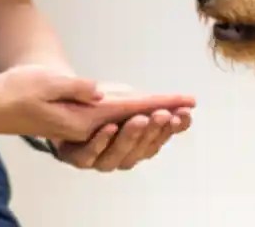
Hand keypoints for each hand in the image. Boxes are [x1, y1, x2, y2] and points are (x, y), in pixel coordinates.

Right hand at [0, 66, 193, 143]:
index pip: (128, 111)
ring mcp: (84, 132)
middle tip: (187, 107)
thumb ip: (74, 87)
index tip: (184, 101)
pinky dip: (139, 126)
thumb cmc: (19, 90)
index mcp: (81, 119)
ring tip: (178, 115)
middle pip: (133, 127)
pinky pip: (118, 132)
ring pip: (128, 134)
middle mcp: (86, 131)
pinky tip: (152, 119)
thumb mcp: (45, 82)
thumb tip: (99, 92)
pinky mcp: (82, 128)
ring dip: (154, 125)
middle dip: (162, 117)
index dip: (158, 104)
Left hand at [51, 84, 193, 171]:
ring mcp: (98, 159)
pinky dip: (99, 143)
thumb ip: (159, 104)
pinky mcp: (75, 157)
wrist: (64, 96)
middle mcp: (119, 156)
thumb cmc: (101, 101)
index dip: (171, 129)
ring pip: (117, 157)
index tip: (182, 114)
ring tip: (138, 119)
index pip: (159, 140)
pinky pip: (88, 156)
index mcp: (136, 144)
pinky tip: (108, 127)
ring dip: (129, 138)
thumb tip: (191, 104)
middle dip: (152, 132)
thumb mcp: (132, 98)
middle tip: (160, 114)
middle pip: (140, 151)